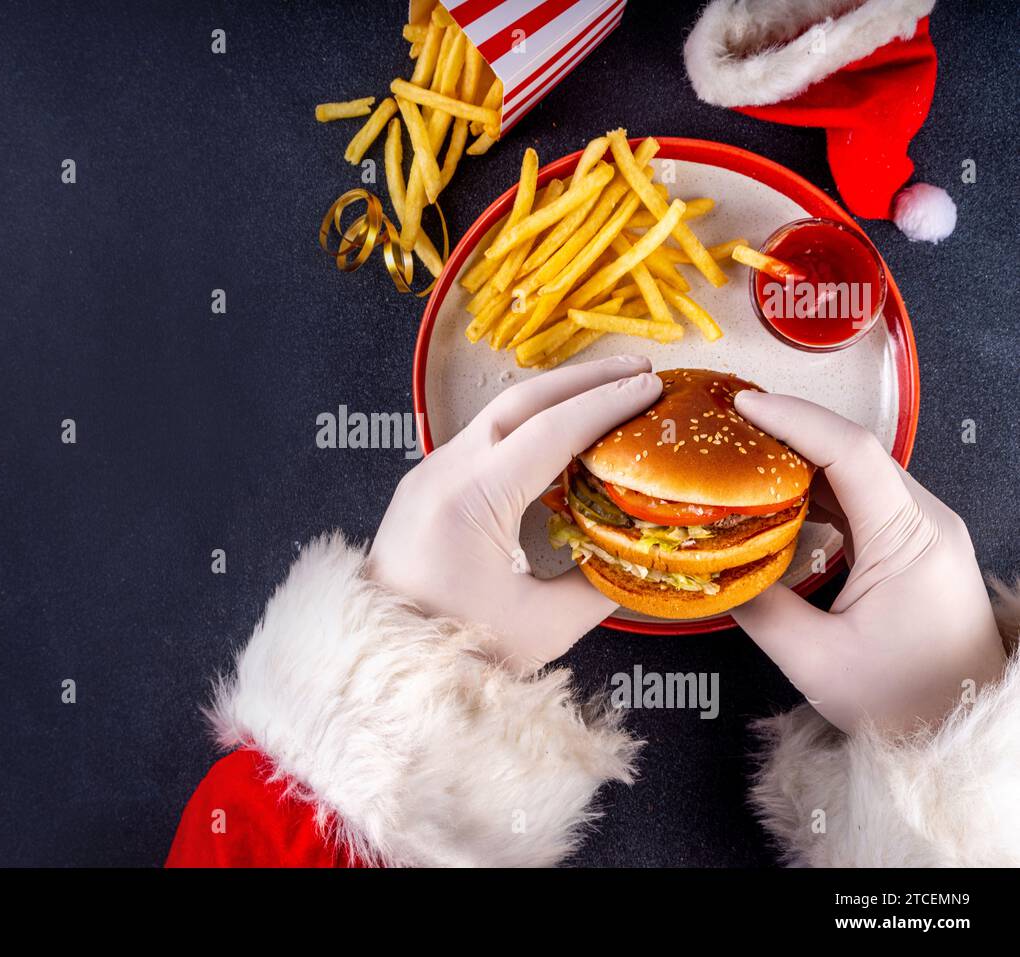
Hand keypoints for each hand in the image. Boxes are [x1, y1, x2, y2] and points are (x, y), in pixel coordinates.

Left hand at [366, 356, 661, 670]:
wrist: (381, 664)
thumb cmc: (457, 649)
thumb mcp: (545, 627)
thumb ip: (601, 582)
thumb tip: (644, 551)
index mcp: (469, 500)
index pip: (551, 430)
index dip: (606, 405)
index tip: (652, 387)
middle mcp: (442, 473)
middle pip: (520, 401)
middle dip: (584, 379)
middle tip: (640, 368)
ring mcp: (428, 475)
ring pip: (498, 414)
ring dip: (554, 397)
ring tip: (609, 390)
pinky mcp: (425, 487)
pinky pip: (483, 438)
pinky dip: (528, 423)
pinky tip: (562, 432)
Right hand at [731, 391, 1006, 734]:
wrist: (961, 727)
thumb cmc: (904, 701)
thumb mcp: (813, 660)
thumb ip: (756, 605)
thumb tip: (707, 566)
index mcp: (910, 539)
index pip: (851, 451)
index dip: (793, 419)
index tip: (741, 408)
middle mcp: (926, 520)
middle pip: (852, 449)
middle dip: (787, 428)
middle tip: (723, 425)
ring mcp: (922, 529)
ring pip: (854, 469)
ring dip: (797, 456)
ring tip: (737, 453)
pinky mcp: (911, 543)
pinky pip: (858, 496)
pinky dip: (812, 486)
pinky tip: (772, 493)